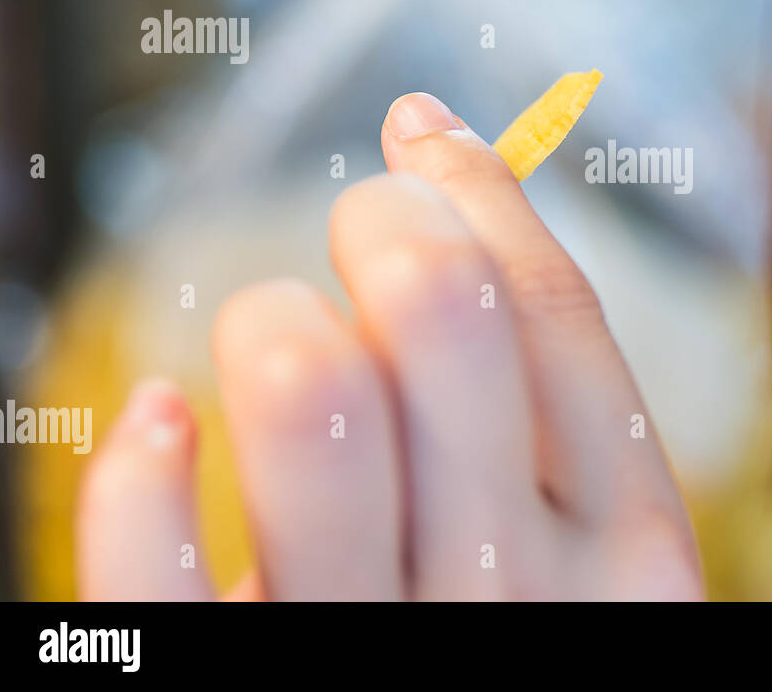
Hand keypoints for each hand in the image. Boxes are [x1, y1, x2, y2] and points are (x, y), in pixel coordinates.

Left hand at [78, 92, 703, 600]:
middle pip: (446, 322)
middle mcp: (518, 597)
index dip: (486, 192)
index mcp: (635, 553)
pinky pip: (163, 570)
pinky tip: (153, 424)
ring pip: (311, 400)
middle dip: (386, 226)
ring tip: (268, 334)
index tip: (423, 131)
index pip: (558, 313)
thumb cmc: (528, 662)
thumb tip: (446, 166)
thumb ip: (549, 420)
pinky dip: (135, 469)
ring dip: (274, 325)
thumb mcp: (590, 570)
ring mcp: (378, 653)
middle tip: (357, 220)